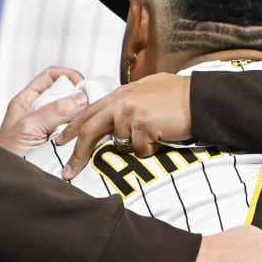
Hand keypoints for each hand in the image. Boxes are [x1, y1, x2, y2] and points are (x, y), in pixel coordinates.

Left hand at [0, 66, 86, 154]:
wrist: (7, 181)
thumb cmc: (7, 155)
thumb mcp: (29, 127)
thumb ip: (53, 111)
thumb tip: (79, 98)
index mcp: (27, 101)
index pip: (51, 76)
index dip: (69, 76)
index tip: (82, 85)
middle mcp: (39, 112)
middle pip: (66, 96)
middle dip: (80, 99)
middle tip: (90, 106)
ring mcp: (49, 129)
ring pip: (72, 115)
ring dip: (81, 119)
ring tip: (87, 124)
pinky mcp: (58, 144)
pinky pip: (74, 134)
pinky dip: (81, 135)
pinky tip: (84, 138)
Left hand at [58, 72, 189, 179]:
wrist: (201, 98)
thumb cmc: (179, 95)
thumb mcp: (147, 90)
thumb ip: (128, 100)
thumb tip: (117, 113)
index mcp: (120, 93)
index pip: (89, 111)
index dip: (72, 127)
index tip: (60, 140)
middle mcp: (121, 101)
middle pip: (90, 130)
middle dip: (78, 153)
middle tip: (68, 171)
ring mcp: (130, 114)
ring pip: (121, 144)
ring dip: (137, 145)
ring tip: (156, 131)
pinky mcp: (142, 126)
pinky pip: (140, 149)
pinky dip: (151, 148)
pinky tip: (163, 135)